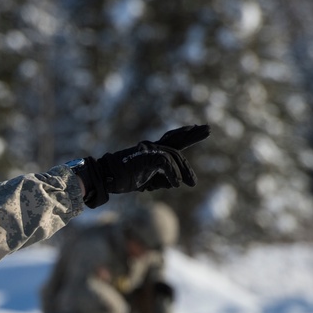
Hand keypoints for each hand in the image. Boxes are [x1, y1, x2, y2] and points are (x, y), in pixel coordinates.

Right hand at [76, 124, 208, 207]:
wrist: (105, 177)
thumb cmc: (121, 180)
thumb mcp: (145, 181)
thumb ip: (160, 178)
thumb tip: (175, 182)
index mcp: (150, 152)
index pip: (169, 141)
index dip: (182, 135)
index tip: (192, 129)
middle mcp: (150, 147)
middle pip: (175, 140)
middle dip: (192, 135)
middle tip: (207, 128)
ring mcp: (148, 150)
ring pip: (174, 156)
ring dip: (184, 171)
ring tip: (191, 183)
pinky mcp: (146, 156)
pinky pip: (165, 163)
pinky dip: (172, 174)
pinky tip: (176, 184)